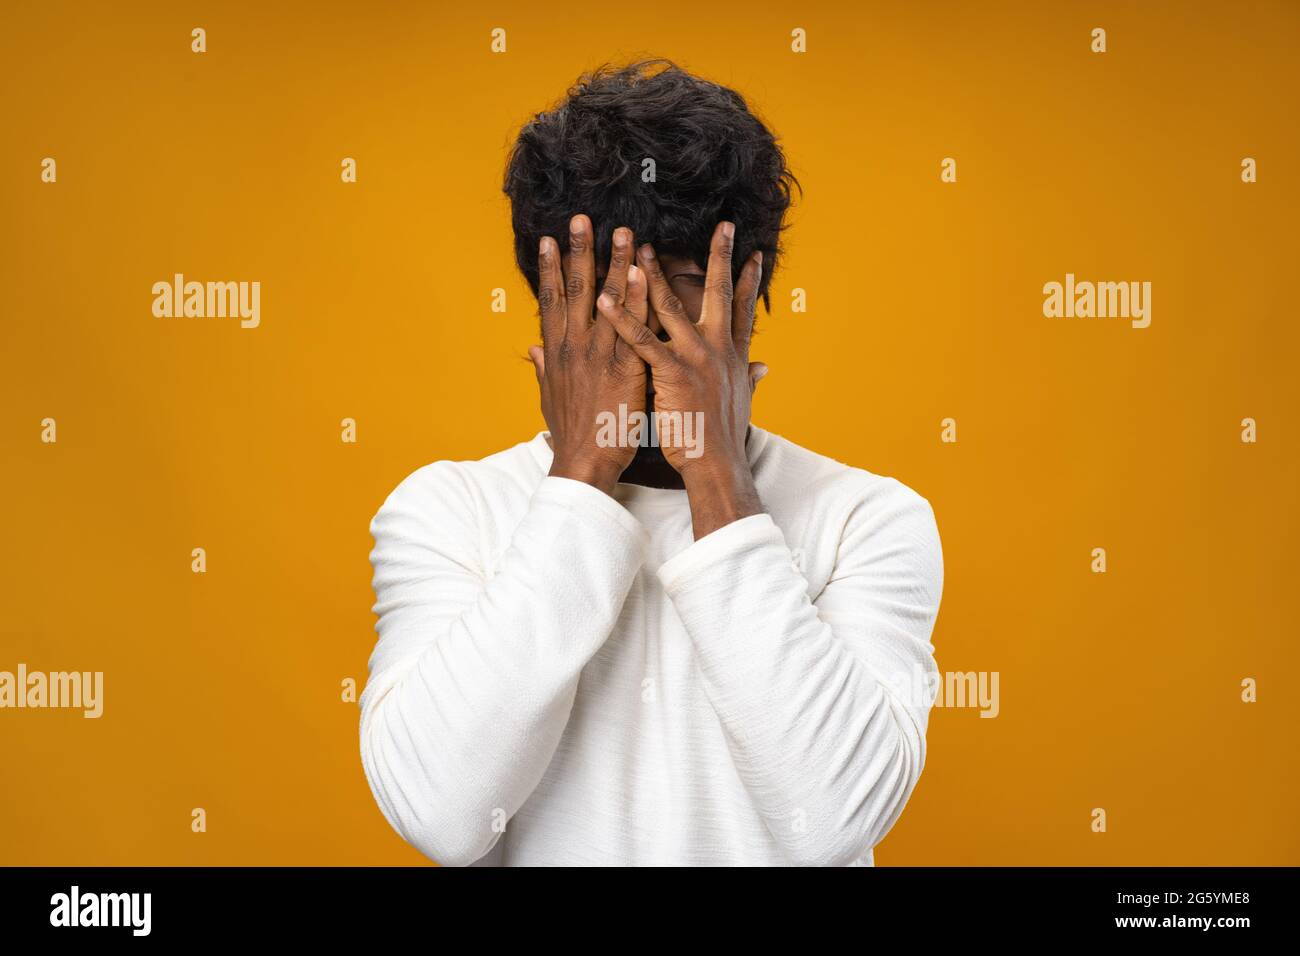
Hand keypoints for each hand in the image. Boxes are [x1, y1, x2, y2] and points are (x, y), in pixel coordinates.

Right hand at [529, 217, 650, 495]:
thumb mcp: (549, 398)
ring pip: (606, 300)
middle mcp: (574, 347)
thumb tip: (533, 349)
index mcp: (557, 353)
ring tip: (621, 232)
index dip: (551, 269)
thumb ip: (543, 368)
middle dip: (579, 252)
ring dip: (613, 263)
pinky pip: (633, 326)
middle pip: (574, 290)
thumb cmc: (570, 434)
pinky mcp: (624, 369)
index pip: (552, 301)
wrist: (584, 464)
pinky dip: (637, 298)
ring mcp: (599, 356)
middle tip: (583, 218)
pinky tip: (642, 272)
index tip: (551, 240)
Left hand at [597, 221, 766, 536]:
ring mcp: (696, 359)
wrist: (717, 466)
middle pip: (720, 294)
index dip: (749, 280)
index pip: (743, 309)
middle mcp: (718, 350)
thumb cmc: (722, 440)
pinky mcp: (672, 374)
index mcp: (732, 356)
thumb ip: (749, 379)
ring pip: (672, 307)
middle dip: (720, 258)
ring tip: (636, 248)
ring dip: (651, 275)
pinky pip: (641, 340)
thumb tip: (763, 367)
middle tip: (723, 226)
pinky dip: (622, 317)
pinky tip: (604, 298)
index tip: (754, 253)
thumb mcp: (742, 403)